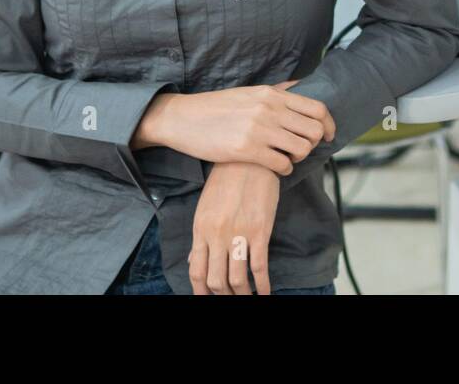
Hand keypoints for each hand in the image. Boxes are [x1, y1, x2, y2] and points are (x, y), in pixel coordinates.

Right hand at [135, 81, 334, 174]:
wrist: (183, 118)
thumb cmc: (217, 107)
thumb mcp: (250, 92)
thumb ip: (276, 92)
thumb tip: (301, 85)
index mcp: (272, 94)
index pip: (317, 109)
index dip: (329, 125)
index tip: (328, 136)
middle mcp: (269, 109)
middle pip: (314, 131)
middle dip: (313, 144)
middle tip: (300, 150)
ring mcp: (259, 129)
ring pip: (301, 149)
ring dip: (298, 158)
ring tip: (286, 158)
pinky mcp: (246, 150)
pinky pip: (282, 164)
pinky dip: (284, 169)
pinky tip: (274, 167)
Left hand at [188, 161, 280, 293]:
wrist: (249, 158)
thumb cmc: (226, 180)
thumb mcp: (206, 207)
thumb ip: (201, 237)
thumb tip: (193, 262)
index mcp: (201, 229)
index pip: (197, 271)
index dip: (201, 292)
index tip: (208, 297)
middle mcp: (217, 235)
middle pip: (215, 280)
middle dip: (223, 296)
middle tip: (231, 299)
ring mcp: (238, 234)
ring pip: (236, 279)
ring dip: (242, 295)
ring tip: (248, 298)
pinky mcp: (260, 231)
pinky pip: (260, 267)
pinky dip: (263, 285)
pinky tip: (266, 292)